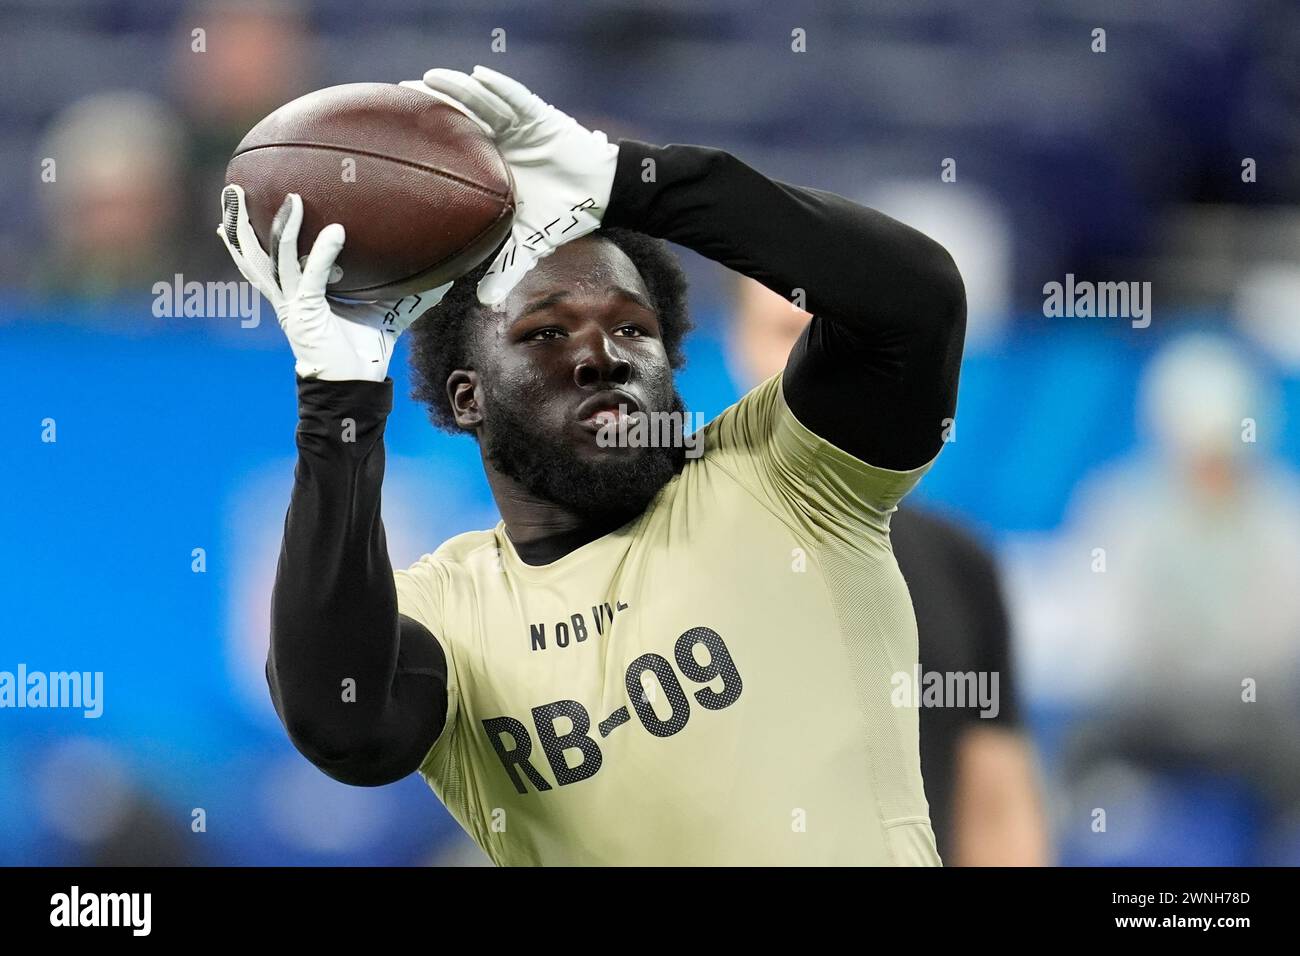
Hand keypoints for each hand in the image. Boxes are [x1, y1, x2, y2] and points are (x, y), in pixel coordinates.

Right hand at [217, 185, 450, 381]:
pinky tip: (335, 232)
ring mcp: (293, 305)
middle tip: (236, 189)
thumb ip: (406, 294)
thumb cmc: (363, 353)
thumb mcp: (383, 314)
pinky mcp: (305, 313)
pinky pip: (312, 276)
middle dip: (243, 223)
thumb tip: (443, 278)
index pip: (273, 258)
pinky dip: (323, 253)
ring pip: (275, 259)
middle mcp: (288, 297)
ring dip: (280, 228)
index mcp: (297, 295)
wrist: (356, 386)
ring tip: (289, 197)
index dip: (259, 234)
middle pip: (256, 254)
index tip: (255, 203)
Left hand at [401, 65, 619, 305]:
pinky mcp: (541, 116)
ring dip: (456, 88)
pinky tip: (478, 75)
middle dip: (427, 102)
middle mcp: (498, 138)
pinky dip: (499, 87)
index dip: (423, 136)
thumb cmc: (562, 213)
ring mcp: (518, 125)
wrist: (601, 195)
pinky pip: (516, 97)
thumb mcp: (529, 245)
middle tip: (393, 94)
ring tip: (428, 79)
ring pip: (481, 100)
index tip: (390, 135)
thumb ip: (506, 269)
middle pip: (457, 114)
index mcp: (489, 162)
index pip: (449, 144)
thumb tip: (485, 303)